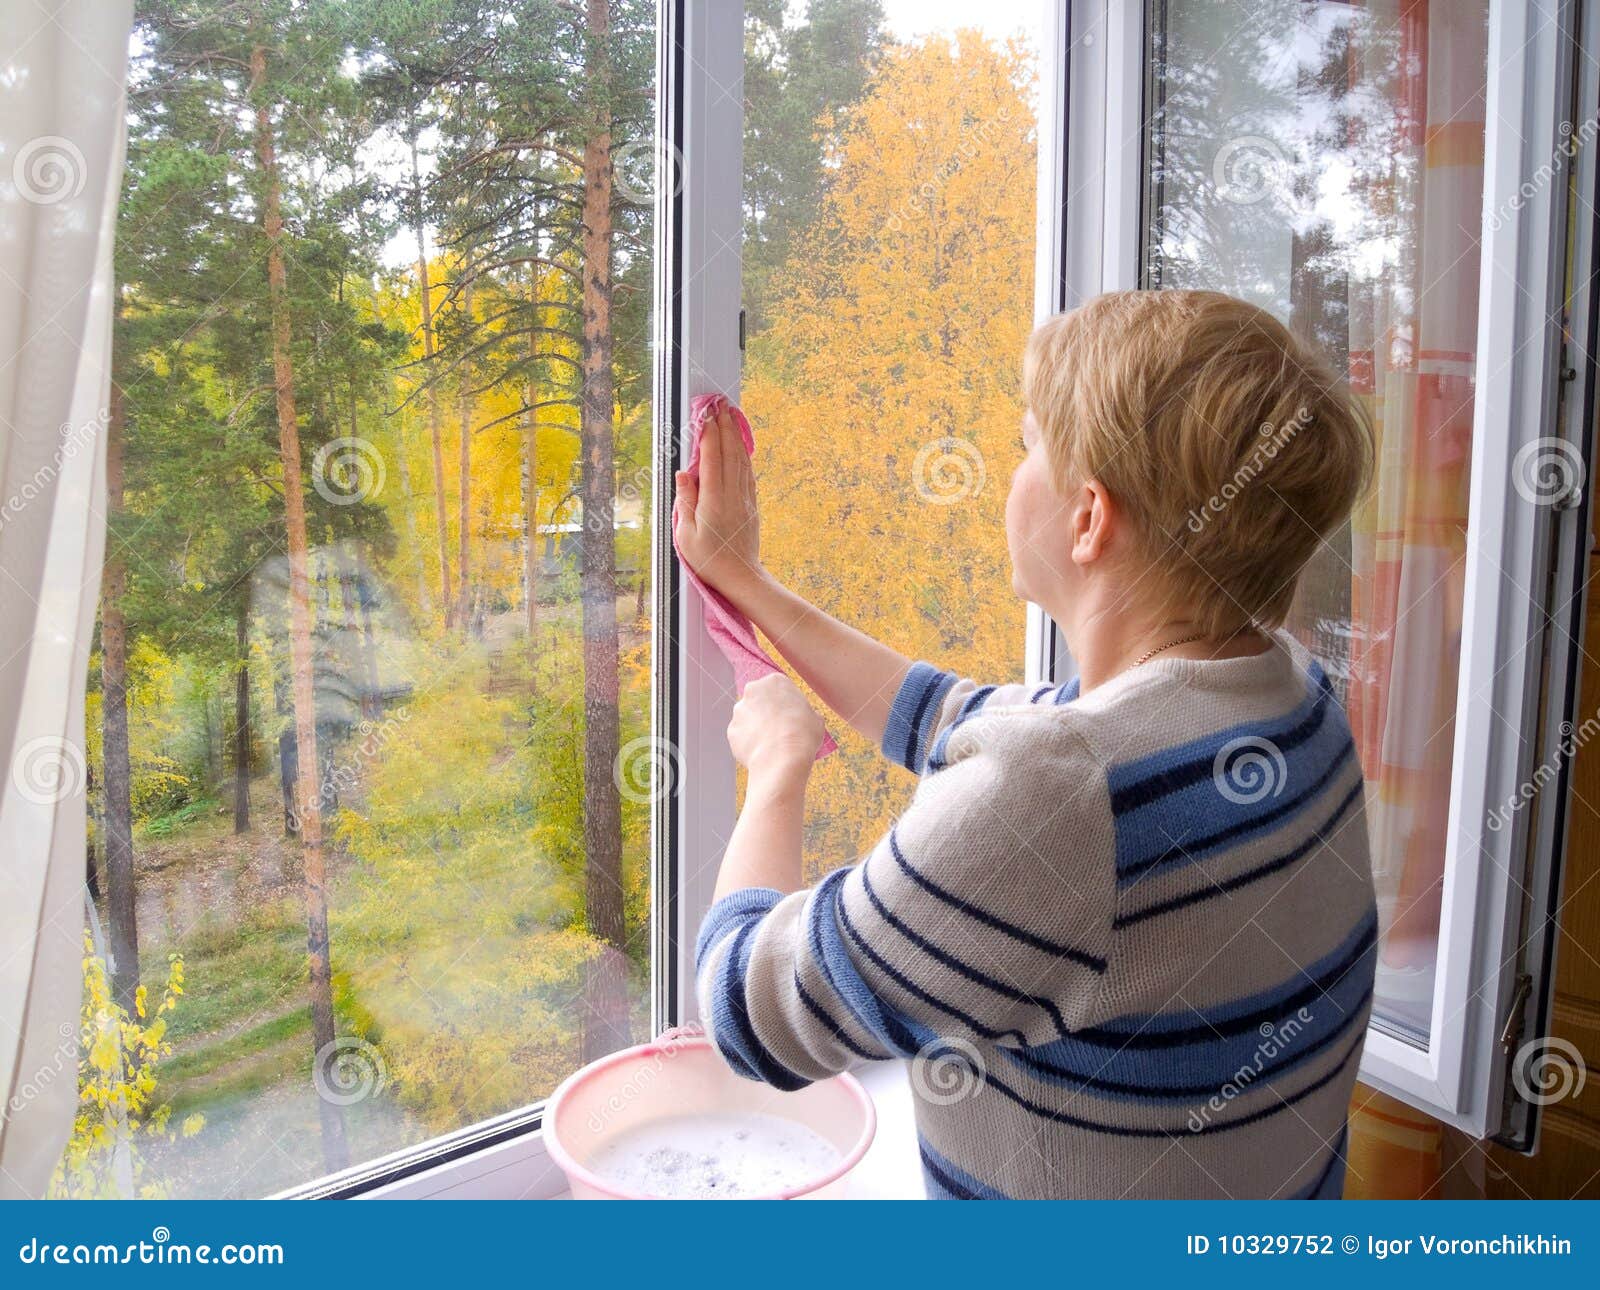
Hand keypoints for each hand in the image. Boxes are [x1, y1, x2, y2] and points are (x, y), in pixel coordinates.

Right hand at [674, 406, 763, 599]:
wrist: (740, 576)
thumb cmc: (708, 560)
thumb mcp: (685, 535)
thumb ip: (685, 501)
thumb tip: (683, 474)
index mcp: (714, 500)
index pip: (712, 459)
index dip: (709, 434)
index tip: (706, 415)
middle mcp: (732, 495)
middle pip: (729, 453)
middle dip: (725, 426)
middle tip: (721, 405)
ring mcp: (744, 499)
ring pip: (741, 460)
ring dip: (736, 436)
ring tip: (731, 417)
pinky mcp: (751, 505)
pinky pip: (748, 473)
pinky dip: (744, 455)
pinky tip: (740, 446)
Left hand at [727, 674, 824, 779]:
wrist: (782, 758)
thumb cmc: (803, 735)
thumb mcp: (815, 718)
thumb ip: (805, 713)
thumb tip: (803, 719)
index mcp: (775, 681)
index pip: (780, 690)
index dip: (787, 705)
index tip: (793, 717)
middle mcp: (752, 691)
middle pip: (760, 701)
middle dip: (767, 713)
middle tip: (781, 730)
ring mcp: (739, 711)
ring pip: (749, 718)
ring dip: (757, 728)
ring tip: (772, 745)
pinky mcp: (731, 730)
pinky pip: (742, 736)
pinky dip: (749, 743)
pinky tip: (762, 752)